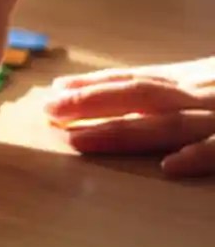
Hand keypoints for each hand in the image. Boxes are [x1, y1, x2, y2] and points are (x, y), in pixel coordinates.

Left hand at [46, 58, 214, 176]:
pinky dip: (199, 155)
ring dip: (121, 131)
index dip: (96, 85)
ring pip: (169, 124)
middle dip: (92, 102)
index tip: (57, 88)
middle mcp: (204, 96)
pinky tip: (168, 167)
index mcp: (196, 80)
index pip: (138, 81)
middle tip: (49, 109)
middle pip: (141, 95)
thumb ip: (181, 86)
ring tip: (76, 139)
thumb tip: (132, 96)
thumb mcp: (213, 78)